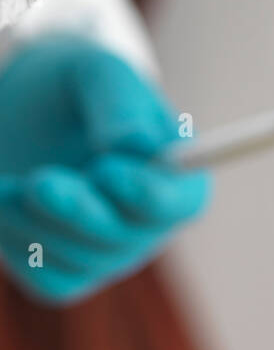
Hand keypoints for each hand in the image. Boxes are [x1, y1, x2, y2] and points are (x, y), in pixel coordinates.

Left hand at [0, 34, 209, 303]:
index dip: (149, 194)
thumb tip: (137, 148)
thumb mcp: (100, 74)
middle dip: (80, 212)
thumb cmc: (79, 84)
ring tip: (4, 181)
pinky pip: (46, 275)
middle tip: (41, 182)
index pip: (181, 201)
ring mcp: (109, 253)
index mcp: (178, 173)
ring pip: (80, 258)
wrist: (33, 108)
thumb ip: (121, 106)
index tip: (108, 169)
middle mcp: (150, 222)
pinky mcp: (67, 272)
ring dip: (36, 219)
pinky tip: (2, 197)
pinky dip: (17, 238)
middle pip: (126, 238)